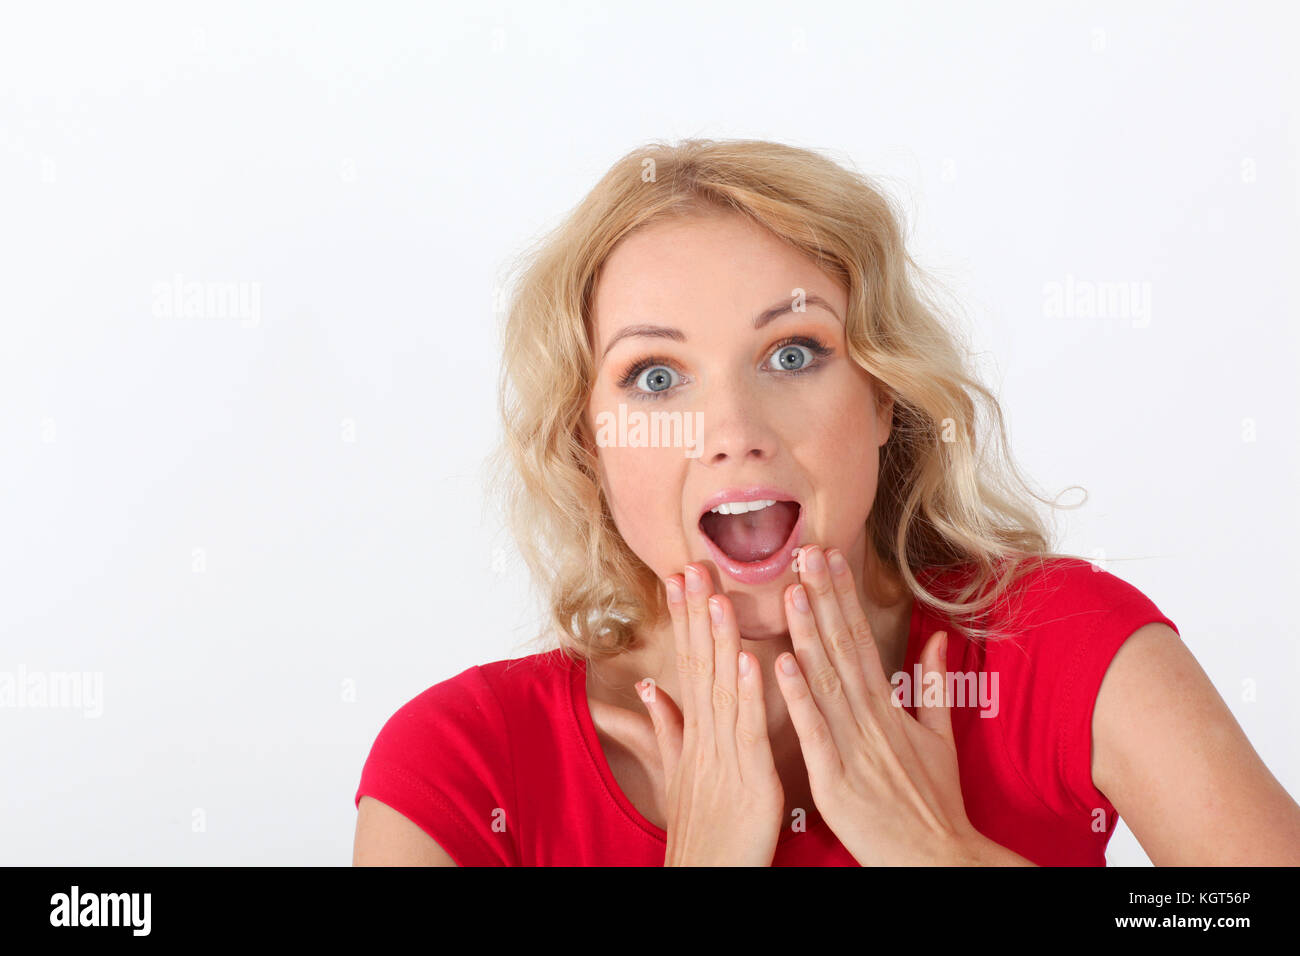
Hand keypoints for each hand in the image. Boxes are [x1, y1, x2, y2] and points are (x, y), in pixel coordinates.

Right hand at [638, 564, 784, 865]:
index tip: (681, 575)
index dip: (685, 618)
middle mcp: (706, 738)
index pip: (689, 663)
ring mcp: (724, 757)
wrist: (706, 880)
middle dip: (696, 613)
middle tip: (693, 564)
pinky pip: (748, 732)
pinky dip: (748, 695)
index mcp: (696, 733)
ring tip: (718, 595)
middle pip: (699, 664)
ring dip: (720, 640)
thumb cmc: (702, 833)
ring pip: (722, 688)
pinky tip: (750, 659)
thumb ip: (666, 729)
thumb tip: (650, 690)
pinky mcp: (750, 781)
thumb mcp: (680, 774)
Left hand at [773, 544, 990, 865]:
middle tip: (803, 552)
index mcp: (887, 708)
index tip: (826, 558)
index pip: (861, 640)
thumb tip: (935, 641)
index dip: (841, 597)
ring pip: (826, 682)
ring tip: (789, 591)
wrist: (940, 860)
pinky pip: (814, 734)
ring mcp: (853, 749)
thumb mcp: (941, 742)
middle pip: (842, 649)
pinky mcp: (836, 782)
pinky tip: (780, 665)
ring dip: (807, 634)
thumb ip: (932, 690)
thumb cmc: (935, 807)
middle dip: (822, 599)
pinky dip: (799, 699)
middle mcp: (870, 720)